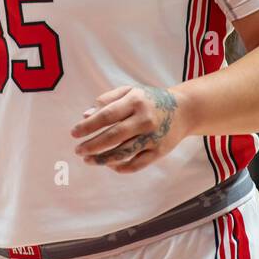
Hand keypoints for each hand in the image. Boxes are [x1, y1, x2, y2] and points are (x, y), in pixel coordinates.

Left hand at [71, 84, 191, 173]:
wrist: (184, 110)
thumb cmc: (150, 100)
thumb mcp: (130, 91)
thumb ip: (107, 100)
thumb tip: (85, 115)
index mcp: (135, 101)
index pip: (107, 115)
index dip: (88, 126)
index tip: (74, 133)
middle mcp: (144, 119)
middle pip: (113, 136)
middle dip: (92, 145)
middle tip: (78, 150)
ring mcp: (153, 137)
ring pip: (123, 153)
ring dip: (102, 159)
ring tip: (88, 160)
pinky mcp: (159, 151)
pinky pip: (136, 164)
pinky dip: (120, 167)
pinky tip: (109, 165)